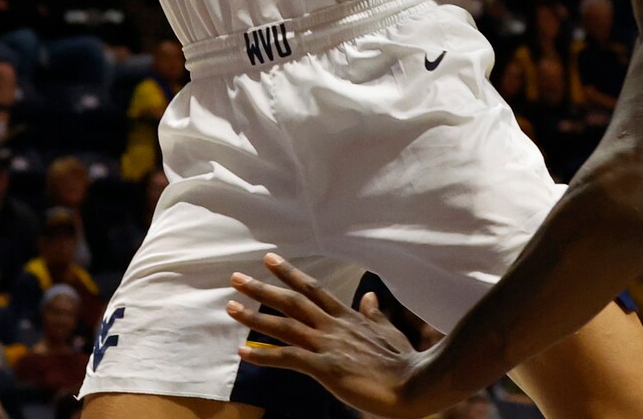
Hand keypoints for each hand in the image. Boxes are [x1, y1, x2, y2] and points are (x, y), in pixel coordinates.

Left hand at [228, 256, 434, 418]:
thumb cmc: (402, 361)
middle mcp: (332, 325)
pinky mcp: (324, 367)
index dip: (289, 274)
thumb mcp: (388, 331)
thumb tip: (369, 295)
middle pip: (291, 301)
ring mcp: (327, 345)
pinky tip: (243, 352)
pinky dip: (263, 354)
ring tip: (231, 306)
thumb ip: (373, 313)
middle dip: (262, 288)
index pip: (312, 289)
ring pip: (283, 325)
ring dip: (254, 315)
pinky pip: (287, 358)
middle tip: (236, 277)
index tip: (269, 260)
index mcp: (347, 316)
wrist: (412, 384)